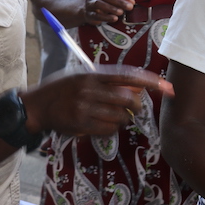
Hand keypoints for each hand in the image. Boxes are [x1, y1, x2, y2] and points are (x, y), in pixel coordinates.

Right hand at [21, 65, 172, 135]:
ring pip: (121, 117)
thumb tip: (138, 88)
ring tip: (115, 116)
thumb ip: (108, 80)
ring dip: (124, 119)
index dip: (151, 82)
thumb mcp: (84, 76)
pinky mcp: (80, 124)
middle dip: (137, 105)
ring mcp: (84, 108)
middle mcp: (89, 90)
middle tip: (134, 107)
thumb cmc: (64, 89)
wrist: (36, 106)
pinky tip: (105, 124)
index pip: (128, 77)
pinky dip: (113, 128)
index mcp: (93, 75)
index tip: (168, 88)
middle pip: (128, 100)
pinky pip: (109, 129)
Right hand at [82, 0, 135, 24]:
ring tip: (121, 12)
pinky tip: (115, 19)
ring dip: (111, 8)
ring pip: (99, 4)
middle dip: (119, 1)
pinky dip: (107, 17)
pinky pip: (97, 15)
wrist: (85, 10)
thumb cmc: (102, 2)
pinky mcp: (88, 14)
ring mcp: (88, 4)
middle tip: (129, 6)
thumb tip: (132, 2)